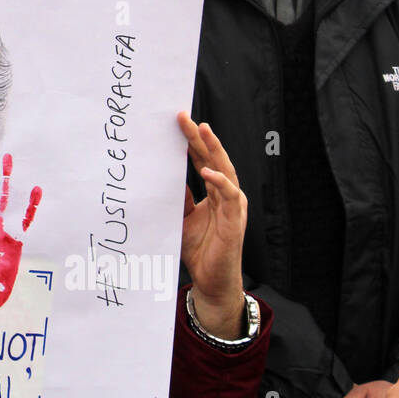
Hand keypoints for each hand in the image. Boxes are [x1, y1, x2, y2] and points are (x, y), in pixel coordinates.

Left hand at [177, 113, 246, 337]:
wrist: (210, 280)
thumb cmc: (199, 248)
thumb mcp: (181, 217)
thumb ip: (178, 195)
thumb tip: (164, 172)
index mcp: (215, 192)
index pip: (203, 160)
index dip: (192, 141)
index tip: (177, 121)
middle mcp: (226, 195)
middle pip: (213, 159)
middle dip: (200, 137)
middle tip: (184, 117)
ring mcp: (233, 207)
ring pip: (225, 170)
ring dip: (214, 149)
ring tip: (202, 131)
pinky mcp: (235, 221)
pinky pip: (230, 196)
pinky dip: (220, 182)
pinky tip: (208, 171)